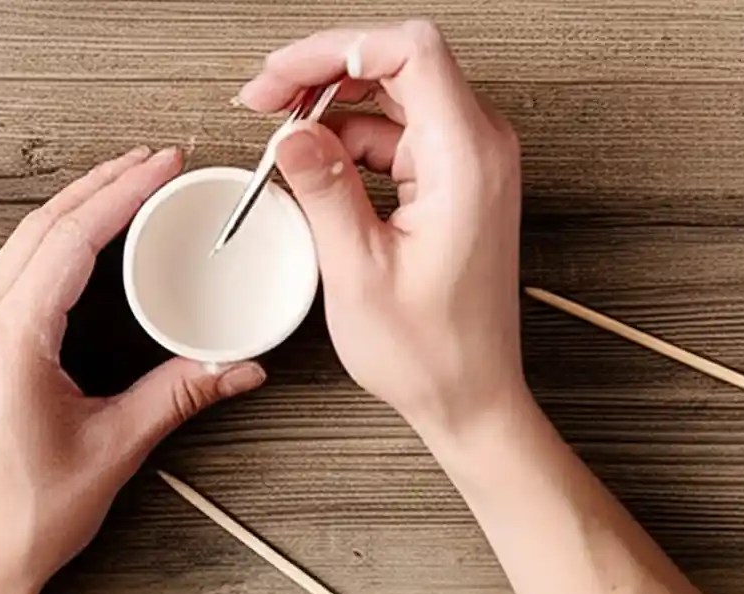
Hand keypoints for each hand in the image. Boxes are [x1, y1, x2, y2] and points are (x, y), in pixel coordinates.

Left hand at [0, 146, 265, 593]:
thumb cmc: (20, 522)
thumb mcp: (113, 448)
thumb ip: (178, 393)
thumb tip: (238, 365)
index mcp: (6, 340)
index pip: (70, 239)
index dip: (122, 193)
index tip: (161, 166)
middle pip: (38, 229)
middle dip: (98, 187)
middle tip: (151, 164)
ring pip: (14, 250)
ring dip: (68, 214)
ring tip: (119, 193)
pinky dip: (43, 251)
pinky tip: (72, 251)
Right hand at [239, 21, 525, 435]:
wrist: (471, 395)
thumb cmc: (432, 351)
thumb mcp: (358, 270)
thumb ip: (323, 189)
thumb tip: (290, 133)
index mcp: (467, 159)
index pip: (409, 52)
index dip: (336, 48)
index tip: (282, 75)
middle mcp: (479, 148)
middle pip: (398, 64)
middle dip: (324, 71)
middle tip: (265, 97)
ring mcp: (470, 162)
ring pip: (392, 99)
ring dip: (332, 108)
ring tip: (277, 136)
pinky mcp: (455, 181)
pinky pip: (398, 136)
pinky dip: (350, 142)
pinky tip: (310, 166)